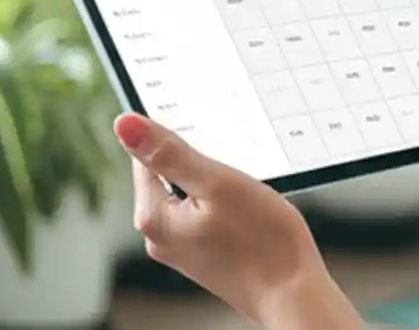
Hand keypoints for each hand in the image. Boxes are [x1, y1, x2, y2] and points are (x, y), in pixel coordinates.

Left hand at [113, 114, 363, 328]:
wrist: (293, 293)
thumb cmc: (263, 240)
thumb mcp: (217, 183)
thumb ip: (170, 153)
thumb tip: (125, 124)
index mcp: (154, 218)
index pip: (145, 159)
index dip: (177, 140)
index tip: (208, 141)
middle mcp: (161, 237)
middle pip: (168, 177)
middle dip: (200, 165)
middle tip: (234, 171)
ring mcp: (184, 249)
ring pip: (191, 196)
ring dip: (215, 185)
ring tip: (245, 195)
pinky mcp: (206, 255)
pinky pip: (206, 215)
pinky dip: (226, 206)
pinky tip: (249, 213)